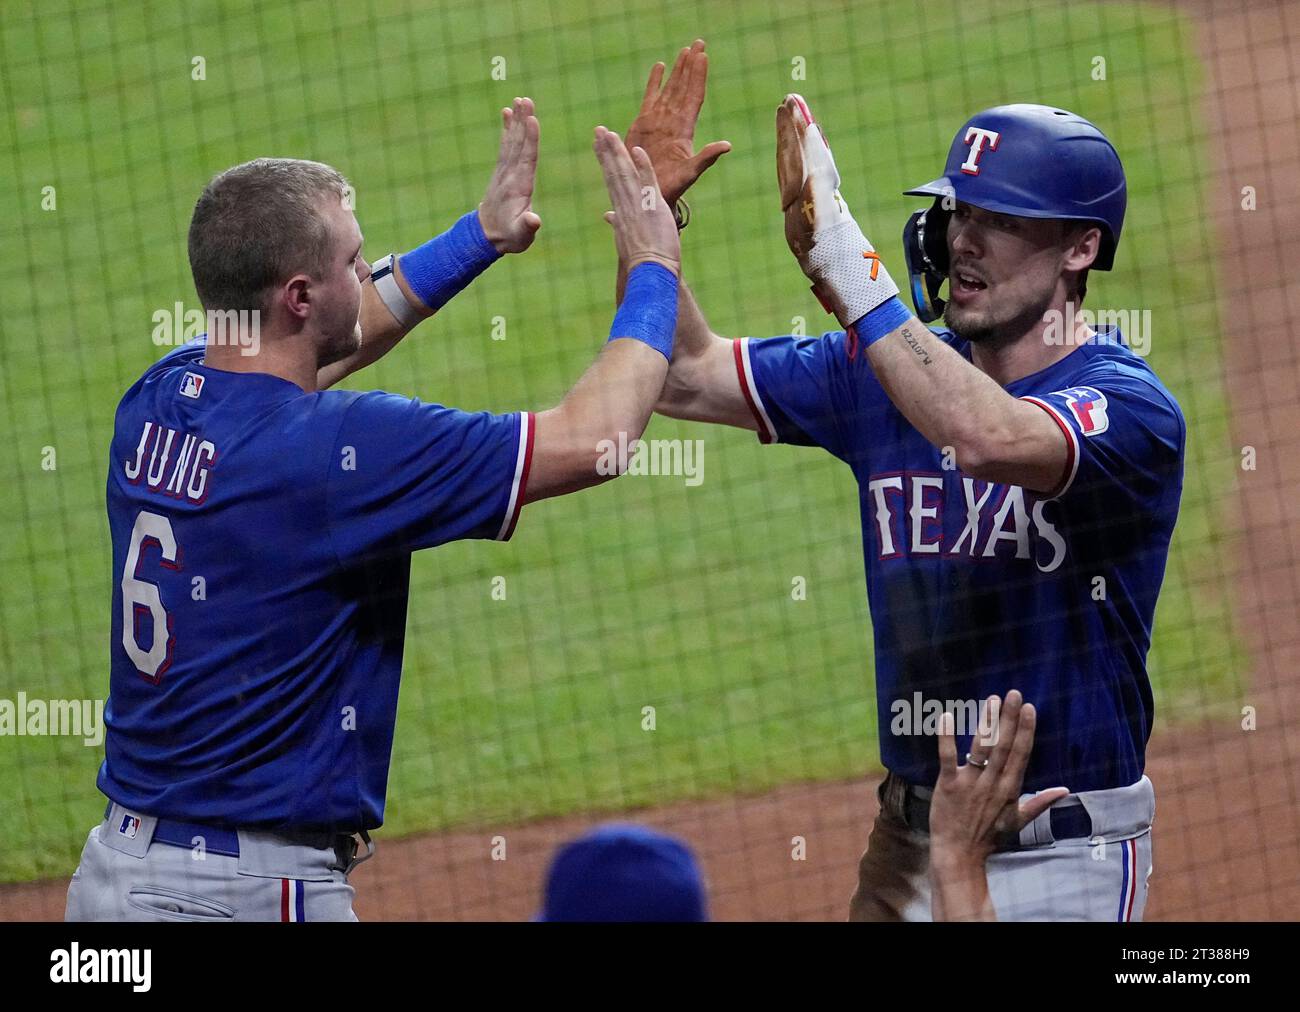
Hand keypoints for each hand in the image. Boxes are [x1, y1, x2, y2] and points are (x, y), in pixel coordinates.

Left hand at [479, 97, 542, 253]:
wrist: (486, 235)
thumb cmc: (509, 236)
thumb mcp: (521, 236)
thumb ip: (528, 227)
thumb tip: (535, 220)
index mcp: (519, 187)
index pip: (526, 159)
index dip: (530, 139)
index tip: (532, 120)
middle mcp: (510, 175)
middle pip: (518, 144)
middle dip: (523, 121)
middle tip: (526, 100)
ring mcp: (505, 171)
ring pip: (512, 141)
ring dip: (516, 120)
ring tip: (520, 100)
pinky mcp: (503, 170)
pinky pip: (506, 145)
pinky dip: (508, 128)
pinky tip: (508, 112)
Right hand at [593, 126, 680, 276]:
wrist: (650, 274)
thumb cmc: (641, 261)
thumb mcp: (626, 239)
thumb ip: (617, 223)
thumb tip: (607, 216)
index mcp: (620, 212)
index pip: (610, 181)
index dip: (604, 161)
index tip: (598, 144)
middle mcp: (625, 207)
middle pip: (613, 173)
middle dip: (606, 150)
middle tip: (598, 129)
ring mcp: (637, 207)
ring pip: (624, 174)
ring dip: (617, 152)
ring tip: (608, 133)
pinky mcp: (652, 209)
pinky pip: (647, 184)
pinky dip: (642, 167)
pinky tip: (636, 150)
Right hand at [625, 39, 730, 206]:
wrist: (648, 195)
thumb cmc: (670, 188)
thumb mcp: (690, 173)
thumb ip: (707, 157)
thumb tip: (728, 146)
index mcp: (685, 129)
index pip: (694, 96)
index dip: (698, 76)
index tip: (703, 55)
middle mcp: (674, 122)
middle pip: (685, 87)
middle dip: (692, 65)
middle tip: (699, 42)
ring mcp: (659, 121)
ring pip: (671, 88)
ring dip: (678, 70)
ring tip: (685, 50)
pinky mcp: (643, 123)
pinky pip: (651, 96)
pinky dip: (655, 81)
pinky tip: (660, 66)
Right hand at [775, 93, 897, 327]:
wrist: (863, 310)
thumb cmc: (860, 287)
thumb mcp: (843, 251)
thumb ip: (833, 226)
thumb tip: (832, 206)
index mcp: (801, 228)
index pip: (795, 181)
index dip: (791, 150)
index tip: (792, 121)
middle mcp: (797, 226)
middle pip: (790, 171)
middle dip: (787, 135)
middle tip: (787, 101)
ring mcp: (806, 228)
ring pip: (798, 173)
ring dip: (795, 138)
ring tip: (793, 108)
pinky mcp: (822, 227)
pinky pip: (815, 187)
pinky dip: (813, 160)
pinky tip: (812, 135)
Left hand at [930, 691, 1067, 868]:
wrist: (960, 854)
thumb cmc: (989, 837)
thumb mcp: (1019, 820)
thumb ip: (1040, 802)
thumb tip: (1064, 790)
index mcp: (1010, 788)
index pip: (1021, 754)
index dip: (1026, 730)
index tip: (1030, 708)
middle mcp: (993, 782)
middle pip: (1004, 746)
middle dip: (1009, 719)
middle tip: (1013, 694)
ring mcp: (970, 783)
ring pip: (981, 748)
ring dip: (987, 723)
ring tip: (991, 701)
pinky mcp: (948, 785)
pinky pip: (947, 757)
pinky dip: (946, 737)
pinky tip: (946, 716)